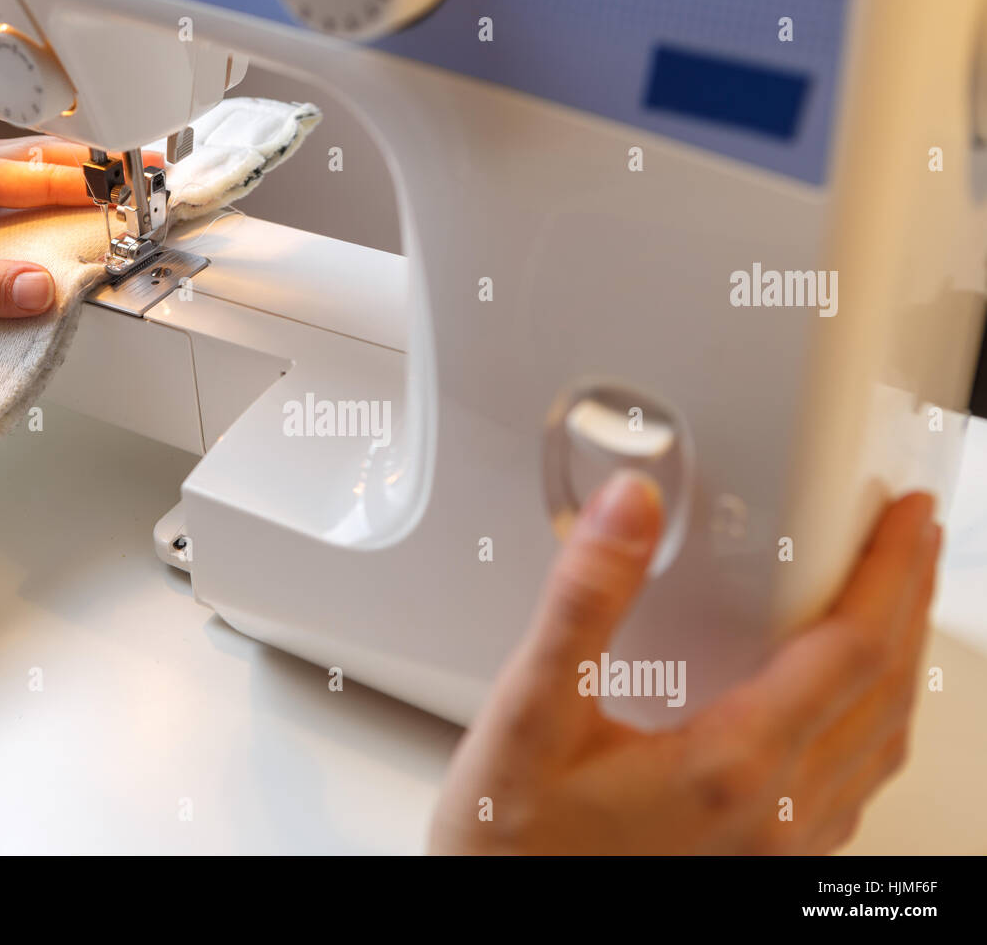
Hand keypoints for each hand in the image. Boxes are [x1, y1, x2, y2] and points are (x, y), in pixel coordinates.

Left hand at [0, 136, 159, 380]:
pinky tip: (29, 226)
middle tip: (134, 171)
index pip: (32, 173)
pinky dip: (21, 204)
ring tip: (98, 190)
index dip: (89, 179)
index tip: (134, 183)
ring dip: (54, 179)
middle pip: (26, 160)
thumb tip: (44, 288)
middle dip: (85, 163)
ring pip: (5, 177)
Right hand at [428, 471, 940, 853]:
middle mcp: (773, 816)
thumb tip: (630, 510)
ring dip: (899, 665)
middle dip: (909, 603)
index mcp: (730, 766)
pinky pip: (852, 788)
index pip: (852, 649)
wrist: (500, 918)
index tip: (904, 518)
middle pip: (883, 694)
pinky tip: (846, 708)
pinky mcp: (761, 867)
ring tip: (894, 607)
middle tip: (914, 540)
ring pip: (878, 746)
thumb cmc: (511, 846)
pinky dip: (872, 725)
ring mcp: (775, 851)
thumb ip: (583, 604)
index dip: (890, 570)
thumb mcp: (531, 714)